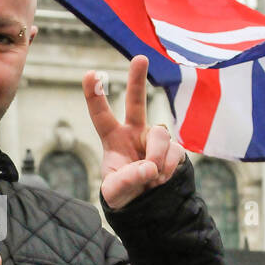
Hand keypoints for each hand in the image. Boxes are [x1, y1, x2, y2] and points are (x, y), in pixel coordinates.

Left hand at [83, 55, 185, 209]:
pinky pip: (175, 152)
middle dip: (137, 79)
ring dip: (155, 157)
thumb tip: (149, 167)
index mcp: (113, 138)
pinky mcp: (175, 148)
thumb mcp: (114, 193)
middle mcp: (135, 132)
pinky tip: (161, 179)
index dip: (94, 96)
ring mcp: (156, 138)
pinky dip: (167, 169)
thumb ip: (126, 181)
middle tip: (140, 58)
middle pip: (136, 102)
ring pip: (160, 134)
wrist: (148, 206)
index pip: (101, 115)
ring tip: (151, 178)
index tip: (90, 74)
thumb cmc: (124, 195)